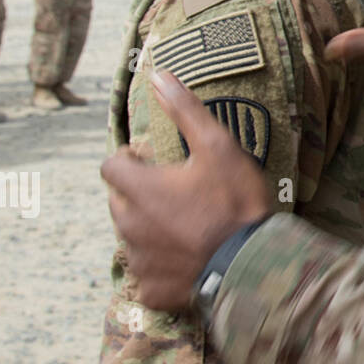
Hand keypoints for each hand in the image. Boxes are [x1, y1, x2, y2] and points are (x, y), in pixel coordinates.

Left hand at [100, 71, 271, 309]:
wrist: (254, 264)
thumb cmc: (235, 201)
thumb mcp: (217, 146)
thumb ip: (185, 110)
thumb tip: (159, 74)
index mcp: (139, 189)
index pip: (110, 166)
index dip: (129, 159)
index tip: (152, 161)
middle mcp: (129, 225)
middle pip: (119, 201)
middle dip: (139, 193)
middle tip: (176, 192)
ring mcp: (138, 260)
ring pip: (132, 236)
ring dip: (150, 227)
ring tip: (187, 224)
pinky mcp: (151, 288)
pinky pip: (147, 272)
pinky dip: (162, 263)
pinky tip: (189, 255)